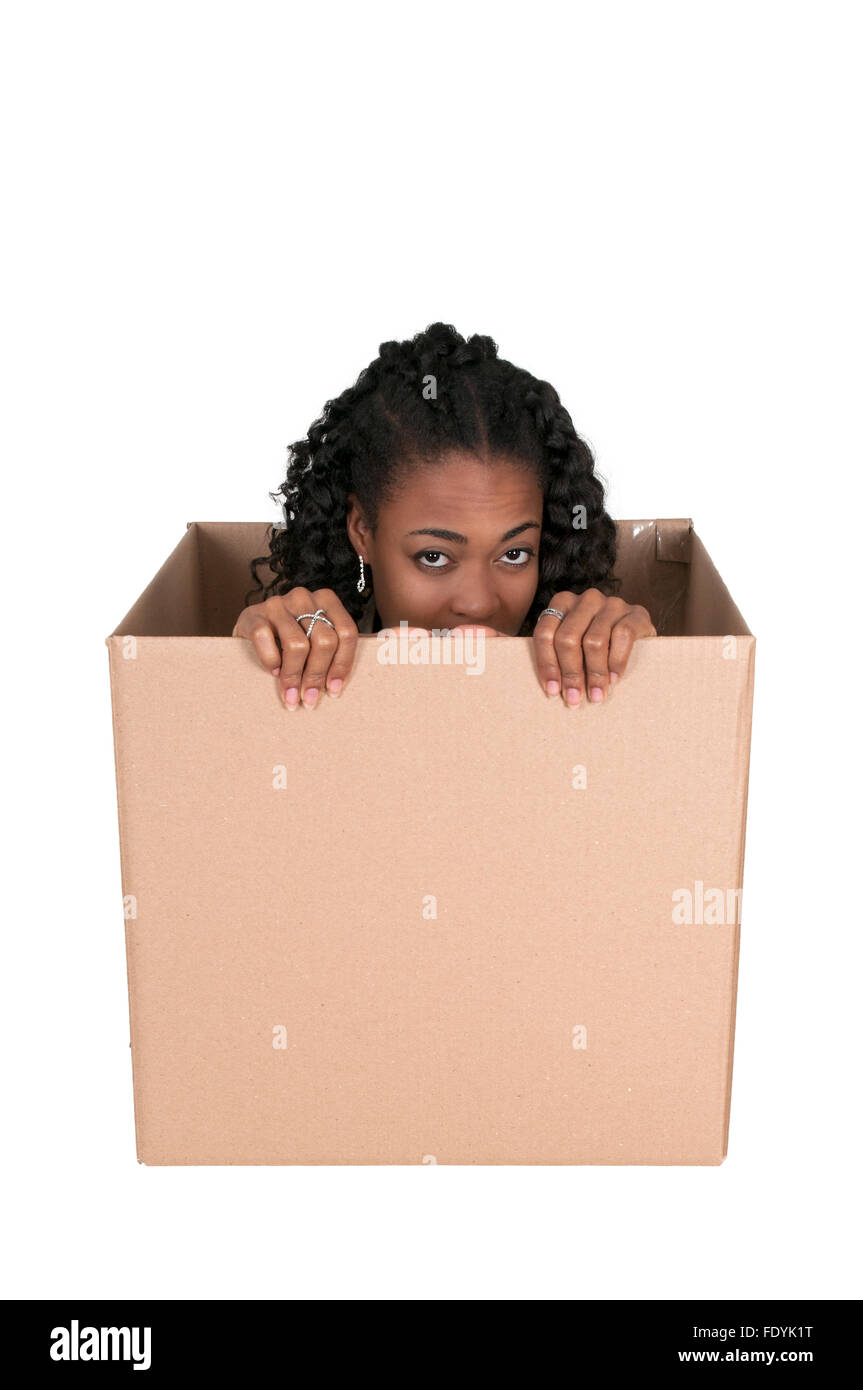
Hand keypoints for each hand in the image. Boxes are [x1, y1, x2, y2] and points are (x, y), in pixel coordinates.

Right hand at [232, 588, 357, 709]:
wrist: (251, 630)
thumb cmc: (293, 639)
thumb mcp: (320, 636)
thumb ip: (348, 642)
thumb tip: (393, 640)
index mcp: (327, 600)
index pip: (346, 632)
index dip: (342, 665)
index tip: (334, 691)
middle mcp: (303, 597)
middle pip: (324, 641)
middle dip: (317, 676)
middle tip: (309, 700)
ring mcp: (277, 603)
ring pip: (297, 645)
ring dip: (294, 677)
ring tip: (291, 697)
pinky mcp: (253, 614)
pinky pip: (266, 640)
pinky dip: (271, 661)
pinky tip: (273, 672)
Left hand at [532, 590, 655, 705]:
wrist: (640, 635)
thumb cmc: (599, 646)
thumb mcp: (575, 645)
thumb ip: (559, 656)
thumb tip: (551, 690)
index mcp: (563, 603)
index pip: (545, 634)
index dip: (547, 665)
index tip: (552, 692)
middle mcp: (586, 599)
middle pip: (568, 638)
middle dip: (570, 674)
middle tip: (574, 699)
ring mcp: (612, 604)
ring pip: (594, 641)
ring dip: (594, 674)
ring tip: (595, 696)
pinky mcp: (636, 613)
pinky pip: (622, 636)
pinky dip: (616, 662)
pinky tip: (614, 679)